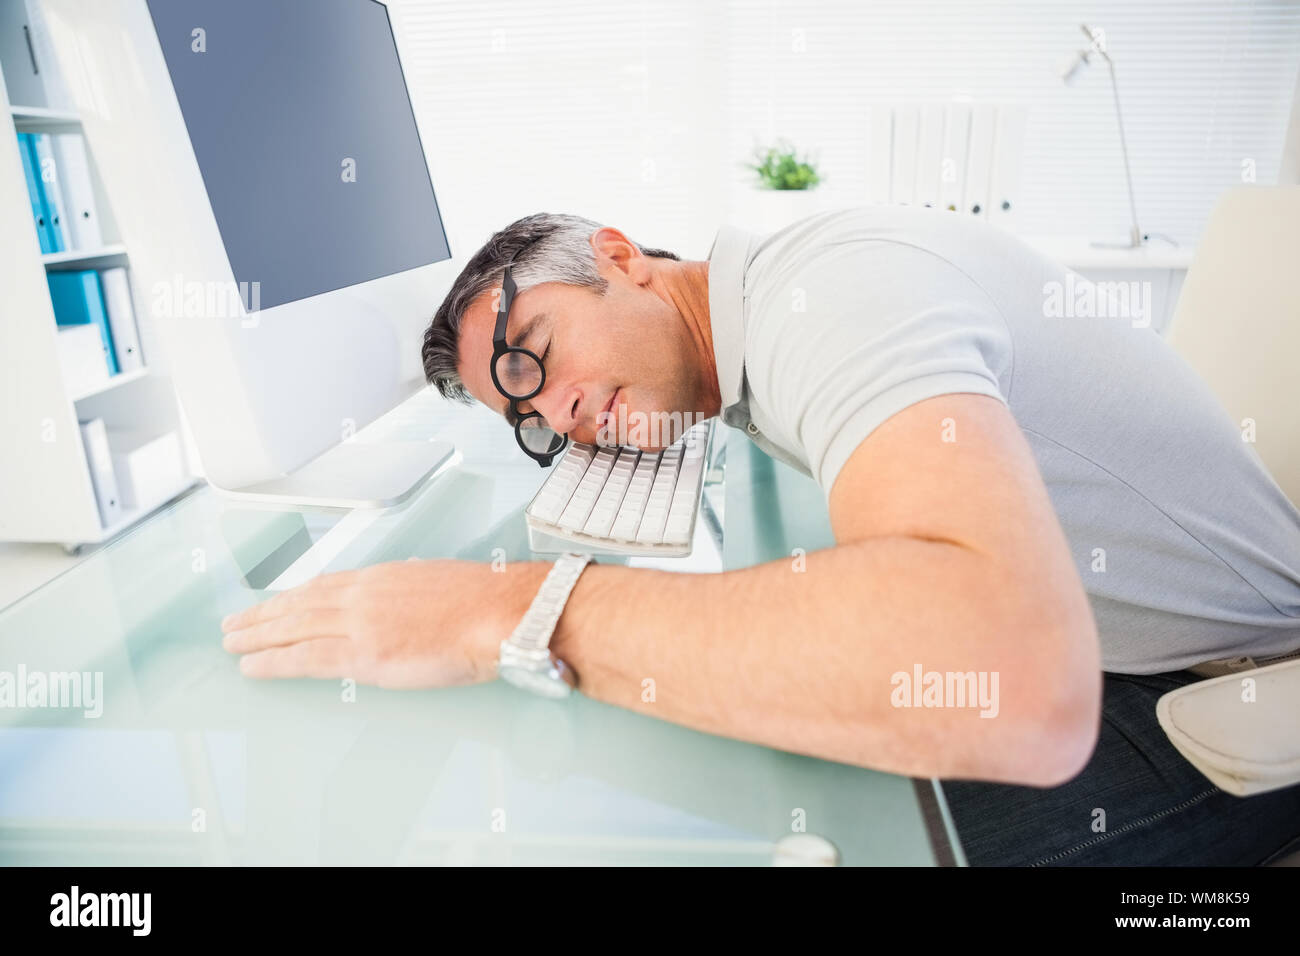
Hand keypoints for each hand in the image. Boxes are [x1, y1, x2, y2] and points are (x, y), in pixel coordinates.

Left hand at [220, 558, 547, 687]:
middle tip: (233, 624)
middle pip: (299, 604)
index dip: (293, 597)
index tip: (274, 604)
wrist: (502, 613)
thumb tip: (404, 604)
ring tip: (232, 643)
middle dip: (263, 615)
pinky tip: (253, 666)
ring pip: (293, 628)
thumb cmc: (486, 603)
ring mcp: (361, 624)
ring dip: (257, 635)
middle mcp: (364, 595)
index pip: (325, 586)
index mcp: (383, 577)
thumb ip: (411, 593)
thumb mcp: (439, 583)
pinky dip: (273, 662)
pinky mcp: (364, 655)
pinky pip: (305, 658)